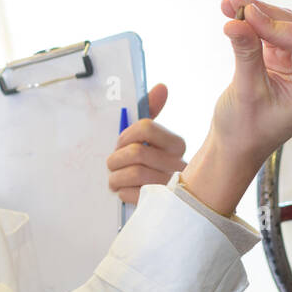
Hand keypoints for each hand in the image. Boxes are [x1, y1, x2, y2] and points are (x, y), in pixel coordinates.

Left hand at [107, 83, 186, 204]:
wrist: (157, 201)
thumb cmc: (148, 163)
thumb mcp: (149, 138)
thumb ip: (151, 111)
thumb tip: (162, 86)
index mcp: (176, 145)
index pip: (146, 127)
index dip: (125, 135)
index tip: (120, 142)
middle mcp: (177, 165)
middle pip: (136, 152)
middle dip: (116, 159)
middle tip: (114, 164)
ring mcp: (169, 186)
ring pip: (132, 173)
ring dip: (115, 177)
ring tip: (115, 179)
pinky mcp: (158, 205)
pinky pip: (130, 194)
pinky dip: (122, 192)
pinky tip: (126, 191)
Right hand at [182, 0, 291, 214]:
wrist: (234, 148)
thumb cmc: (246, 131)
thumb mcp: (246, 91)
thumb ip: (245, 53)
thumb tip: (235, 20)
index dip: (277, 26)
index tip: (246, 16)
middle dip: (265, 14)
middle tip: (235, 2)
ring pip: (282, 27)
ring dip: (255, 14)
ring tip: (230, 2)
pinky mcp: (280, 62)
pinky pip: (267, 35)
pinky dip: (250, 24)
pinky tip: (231, 12)